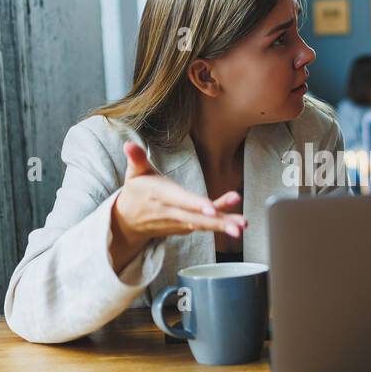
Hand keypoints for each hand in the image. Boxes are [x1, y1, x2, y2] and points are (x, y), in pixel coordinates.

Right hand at [112, 142, 245, 250]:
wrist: (128, 221)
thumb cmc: (136, 192)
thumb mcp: (134, 173)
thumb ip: (136, 158)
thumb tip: (129, 144)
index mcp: (159, 195)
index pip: (179, 200)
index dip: (195, 204)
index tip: (211, 208)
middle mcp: (170, 212)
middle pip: (195, 217)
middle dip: (217, 221)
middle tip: (239, 225)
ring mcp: (178, 222)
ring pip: (202, 224)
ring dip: (224, 226)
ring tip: (242, 226)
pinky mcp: (185, 227)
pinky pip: (204, 225)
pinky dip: (220, 224)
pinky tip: (236, 222)